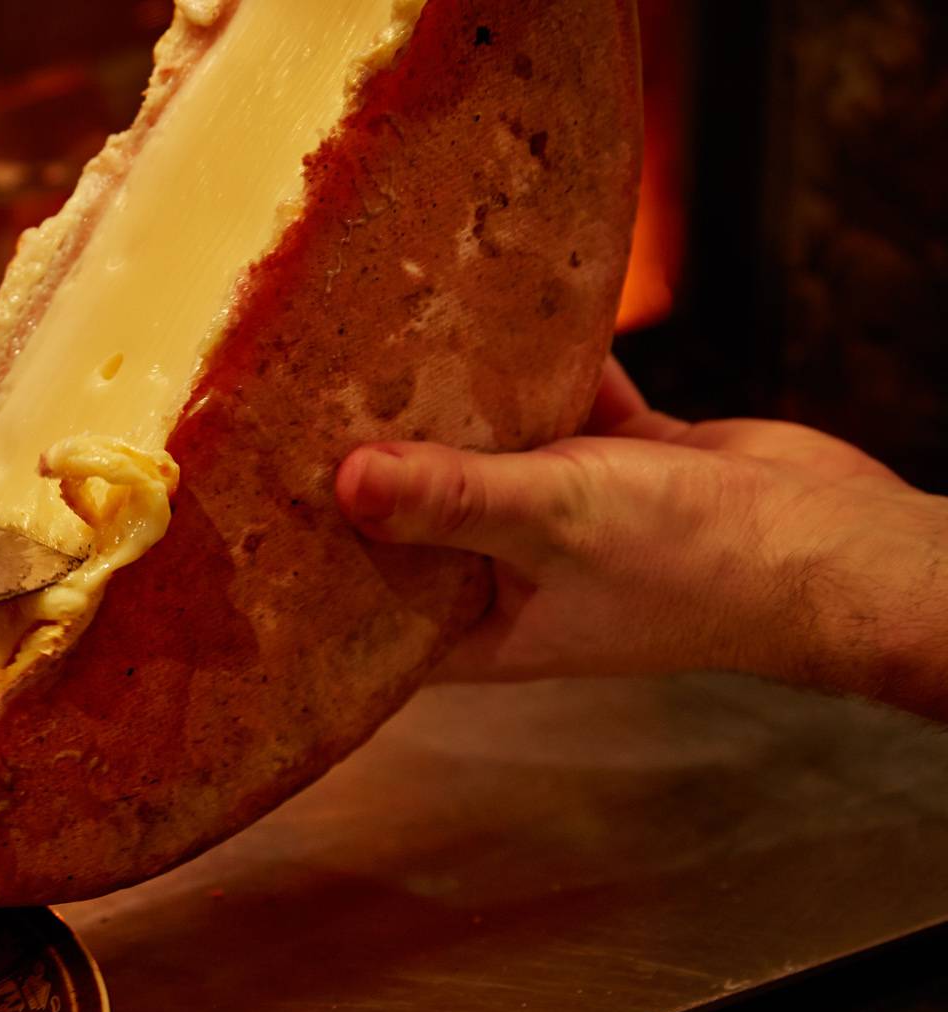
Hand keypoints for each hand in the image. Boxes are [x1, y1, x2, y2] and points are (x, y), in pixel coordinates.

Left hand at [334, 358, 947, 717]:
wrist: (835, 546)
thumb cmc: (697, 568)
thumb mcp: (551, 521)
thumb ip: (451, 497)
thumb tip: (346, 480)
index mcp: (474, 630)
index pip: (363, 606)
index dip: (307, 568)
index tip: (246, 515)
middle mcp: (504, 579)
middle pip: (411, 516)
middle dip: (367, 463)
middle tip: (286, 399)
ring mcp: (557, 518)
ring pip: (479, 450)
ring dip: (446, 402)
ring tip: (368, 340)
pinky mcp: (609, 461)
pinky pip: (552, 404)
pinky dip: (534, 365)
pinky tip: (487, 311)